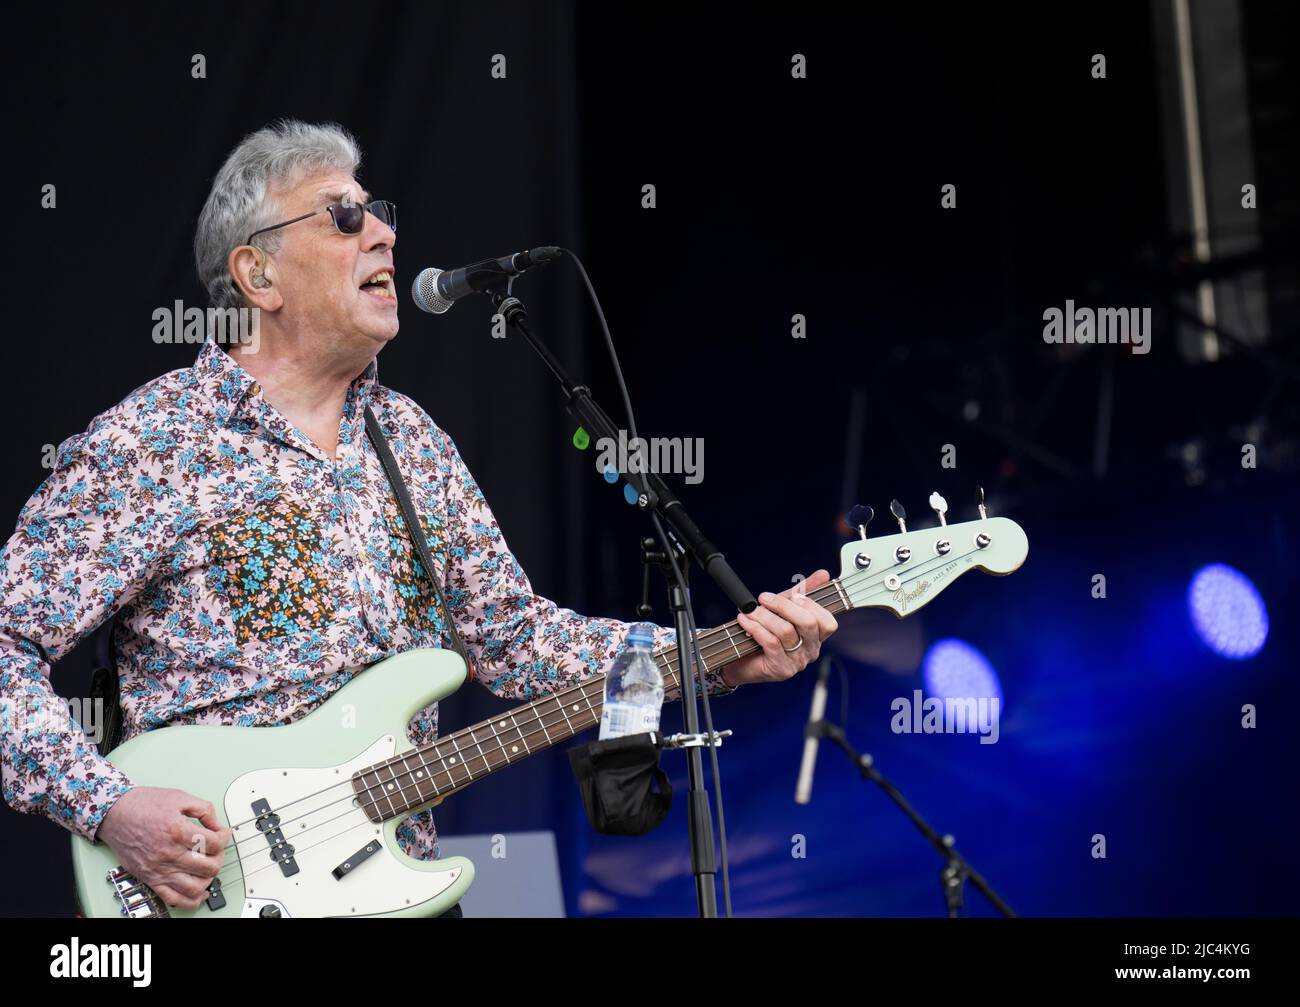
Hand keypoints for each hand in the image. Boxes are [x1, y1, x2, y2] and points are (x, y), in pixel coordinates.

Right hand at [97, 786, 232, 909]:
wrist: (115, 813)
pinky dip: (191, 900)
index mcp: (177, 831)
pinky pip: (173, 899)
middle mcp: (169, 854)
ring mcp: (159, 869)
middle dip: (219, 857)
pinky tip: (200, 892)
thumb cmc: (143, 805)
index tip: (223, 833)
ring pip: (195, 887)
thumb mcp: (179, 797)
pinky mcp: (150, 878)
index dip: (224, 837)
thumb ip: (204, 809)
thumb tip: (217, 825)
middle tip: (216, 850)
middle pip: (209, 867)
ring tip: (208, 868)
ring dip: (209, 879)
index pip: (215, 843)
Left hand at [723, 569, 838, 685]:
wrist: (742, 663)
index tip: (794, 594)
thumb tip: (823, 574)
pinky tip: (745, 620)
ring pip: (786, 631)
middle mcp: (810, 651)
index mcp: (816, 637)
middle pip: (808, 623)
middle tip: (764, 598)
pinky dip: (755, 627)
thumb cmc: (765, 634)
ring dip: (764, 615)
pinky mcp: (780, 668)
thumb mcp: (784, 610)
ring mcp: (797, 662)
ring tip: (750, 610)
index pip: (828, 622)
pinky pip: (770, 642)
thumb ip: (803, 592)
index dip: (811, 605)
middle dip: (784, 605)